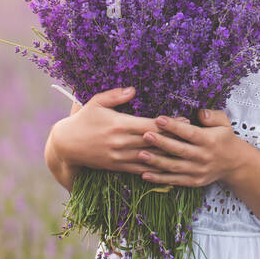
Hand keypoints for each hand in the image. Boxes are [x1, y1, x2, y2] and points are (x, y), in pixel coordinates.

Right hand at [48, 86, 186, 175]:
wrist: (66, 145)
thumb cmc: (83, 120)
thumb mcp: (96, 102)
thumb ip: (116, 95)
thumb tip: (133, 89)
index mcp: (119, 124)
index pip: (150, 125)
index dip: (169, 123)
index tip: (184, 119)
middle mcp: (121, 142)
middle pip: (154, 141)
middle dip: (174, 138)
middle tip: (193, 135)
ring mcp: (119, 157)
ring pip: (150, 157)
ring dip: (168, 155)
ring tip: (186, 151)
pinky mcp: (117, 167)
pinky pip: (140, 169)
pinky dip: (155, 169)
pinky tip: (168, 168)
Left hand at [138, 109, 244, 187]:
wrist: (235, 164)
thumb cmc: (224, 139)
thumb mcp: (224, 123)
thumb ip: (212, 115)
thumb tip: (199, 112)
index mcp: (209, 140)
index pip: (189, 133)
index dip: (174, 126)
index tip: (159, 119)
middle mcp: (203, 157)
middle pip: (179, 150)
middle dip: (161, 143)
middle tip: (145, 135)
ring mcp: (198, 171)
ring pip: (174, 167)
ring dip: (156, 161)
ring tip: (140, 155)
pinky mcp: (194, 181)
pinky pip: (174, 180)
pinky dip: (159, 179)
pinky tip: (144, 174)